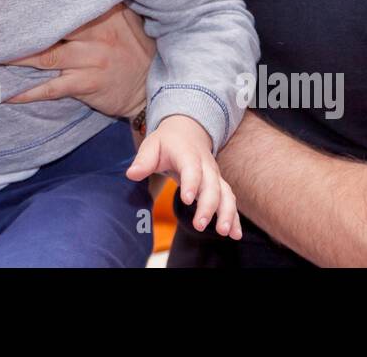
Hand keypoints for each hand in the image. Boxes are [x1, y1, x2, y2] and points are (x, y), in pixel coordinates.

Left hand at [3, 4, 154, 117]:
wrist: (151, 87)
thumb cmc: (133, 48)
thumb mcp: (124, 18)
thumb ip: (100, 1)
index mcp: (103, 12)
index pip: (65, 1)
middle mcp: (95, 33)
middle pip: (48, 26)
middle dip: (18, 27)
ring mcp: (90, 59)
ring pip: (44, 56)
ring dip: (15, 57)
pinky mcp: (87, 84)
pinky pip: (50, 88)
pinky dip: (27, 91)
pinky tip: (6, 92)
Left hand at [126, 114, 241, 238]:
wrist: (188, 131)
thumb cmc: (167, 142)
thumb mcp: (152, 145)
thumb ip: (143, 160)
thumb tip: (131, 174)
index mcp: (188, 154)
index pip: (192, 169)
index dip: (191, 183)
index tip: (187, 199)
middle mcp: (206, 166)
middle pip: (212, 186)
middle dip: (207, 206)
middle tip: (199, 225)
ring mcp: (215, 176)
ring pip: (226, 194)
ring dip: (226, 213)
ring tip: (223, 232)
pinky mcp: (220, 186)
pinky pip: (229, 201)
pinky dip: (234, 217)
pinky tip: (235, 234)